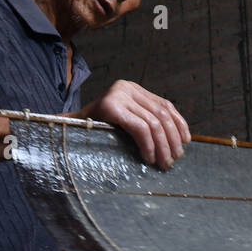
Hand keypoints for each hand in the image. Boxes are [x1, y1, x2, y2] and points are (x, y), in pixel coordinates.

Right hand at [70, 79, 190, 168]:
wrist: (65, 130)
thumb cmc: (97, 131)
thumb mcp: (126, 121)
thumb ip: (146, 122)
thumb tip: (178, 141)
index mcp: (132, 88)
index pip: (165, 104)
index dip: (179, 124)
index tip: (186, 142)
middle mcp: (126, 87)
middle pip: (161, 114)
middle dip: (172, 139)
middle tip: (174, 159)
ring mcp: (118, 95)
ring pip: (153, 123)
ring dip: (162, 146)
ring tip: (163, 163)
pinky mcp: (111, 107)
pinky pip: (139, 127)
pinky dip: (148, 145)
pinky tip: (149, 157)